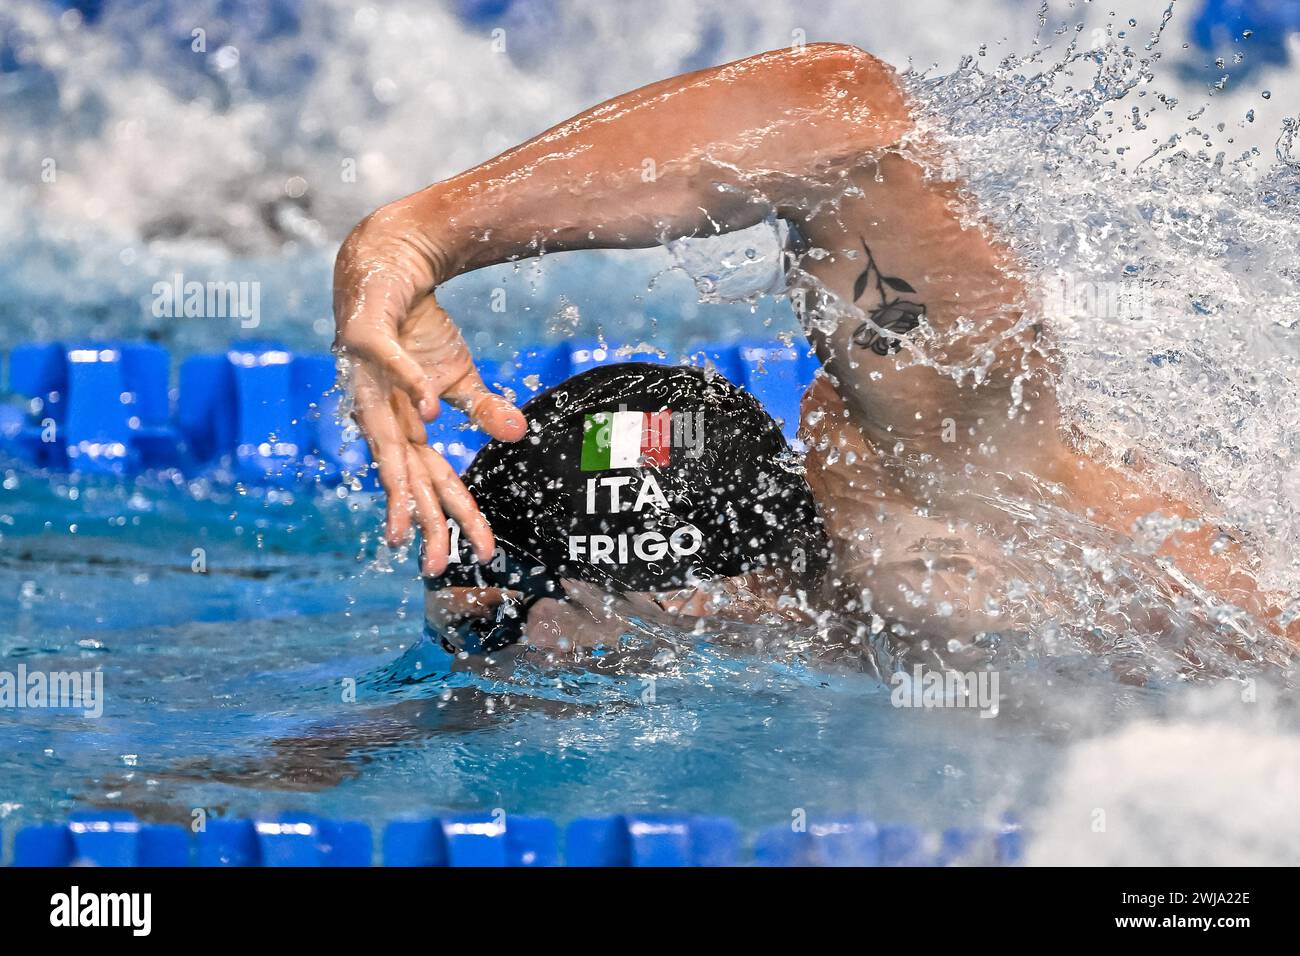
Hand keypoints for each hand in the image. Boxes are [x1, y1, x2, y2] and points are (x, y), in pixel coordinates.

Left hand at [333, 197, 526, 574]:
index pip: (434, 482)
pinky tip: (430, 408)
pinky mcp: (363, 336)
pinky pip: (388, 363)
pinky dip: (409, 385)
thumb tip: (518, 435)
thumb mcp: (460, 375)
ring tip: (405, 520)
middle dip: (421, 520)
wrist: (389, 265)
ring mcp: (366, 378)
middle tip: (432, 564)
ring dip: (395, 478)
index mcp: (404, 427)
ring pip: (382, 435)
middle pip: (406, 475)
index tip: (479, 555)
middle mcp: (380, 412)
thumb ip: (483, 409)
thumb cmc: (416, 328)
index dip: (456, 518)